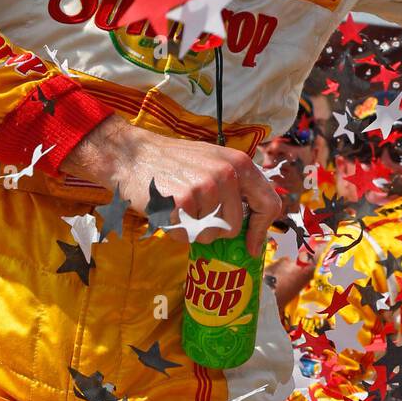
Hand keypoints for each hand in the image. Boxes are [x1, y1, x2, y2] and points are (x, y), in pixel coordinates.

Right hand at [63, 116, 282, 253]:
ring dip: (193, 229)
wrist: (132, 155)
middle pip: (233, 228)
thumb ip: (237, 186)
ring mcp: (205, 188)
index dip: (261, 230)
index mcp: (239, 163)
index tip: (252, 246)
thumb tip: (256, 224)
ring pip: (209, 235)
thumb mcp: (213, 161)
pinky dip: (176, 231)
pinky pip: (188, 237)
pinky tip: (166, 209)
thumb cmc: (173, 162)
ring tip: (178, 205)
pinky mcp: (183, 204)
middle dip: (214, 227)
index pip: (269, 203)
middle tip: (193, 209)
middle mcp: (226, 174)